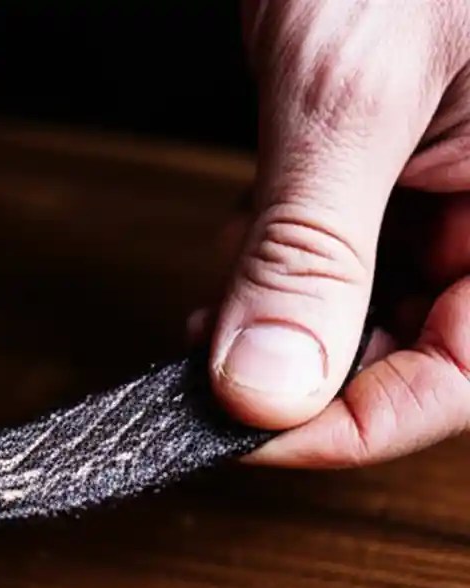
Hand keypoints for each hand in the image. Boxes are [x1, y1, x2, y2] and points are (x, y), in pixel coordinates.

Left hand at [197, 1, 469, 467]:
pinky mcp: (409, 143)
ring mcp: (464, 169)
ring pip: (384, 297)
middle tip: (211, 379)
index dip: (358, 422)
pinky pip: (357, 235)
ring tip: (210, 319)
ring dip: (288, 317)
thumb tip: (265, 384)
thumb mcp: (350, 86)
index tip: (245, 434)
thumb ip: (312, 243)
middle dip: (309, 366)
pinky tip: (232, 257)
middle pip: (429, 343)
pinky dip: (286, 256)